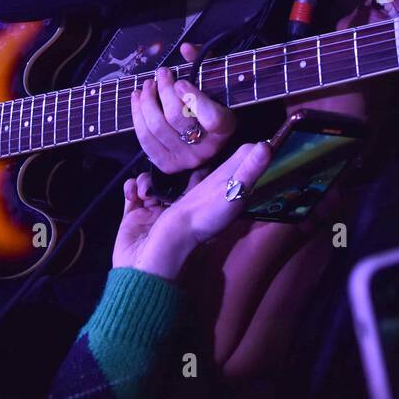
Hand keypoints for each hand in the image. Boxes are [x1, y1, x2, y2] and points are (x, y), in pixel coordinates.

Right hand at [114, 141, 273, 277]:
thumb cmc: (198, 227)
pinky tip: (136, 193)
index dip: (207, 155)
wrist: (156, 260)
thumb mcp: (230, 196)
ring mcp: (158, 209)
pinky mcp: (136, 215)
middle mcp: (184, 203)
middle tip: (167, 160)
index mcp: (207, 198)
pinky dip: (132, 187)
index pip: (212, 171)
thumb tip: (266, 145)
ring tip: (148, 190)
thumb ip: (247, 170)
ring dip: (148, 178)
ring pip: (153, 180)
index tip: (200, 137)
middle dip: (170, 164)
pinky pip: (132, 192)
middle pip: (178, 175)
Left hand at [130, 42, 235, 173]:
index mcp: (226, 128)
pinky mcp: (167, 164)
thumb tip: (185, 48)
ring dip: (146, 100)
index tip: (180, 81)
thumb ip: (204, 61)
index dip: (193, 99)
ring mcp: (185, 159)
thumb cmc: (214, 103)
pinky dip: (137, 115)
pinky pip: (145, 139)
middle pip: (177, 118)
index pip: (212, 118)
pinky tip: (137, 99)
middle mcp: (207, 148)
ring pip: (157, 127)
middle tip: (161, 73)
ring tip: (148, 84)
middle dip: (163, 91)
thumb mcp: (216, 81)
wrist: (208, 137)